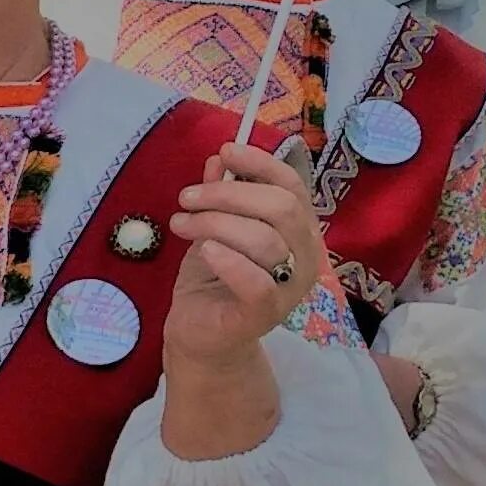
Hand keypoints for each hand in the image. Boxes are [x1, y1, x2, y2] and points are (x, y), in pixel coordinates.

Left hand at [163, 141, 325, 372]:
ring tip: (180, 224)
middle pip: (281, 208)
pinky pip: (257, 283)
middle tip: (187, 198)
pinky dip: (230, 261)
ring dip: (215, 223)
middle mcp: (305, 256)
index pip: (292, 186)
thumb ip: (222, 196)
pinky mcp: (265, 314)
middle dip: (228, 195)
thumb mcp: (214, 229)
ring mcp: (289, 287)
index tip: (225, 151)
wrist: (199, 334)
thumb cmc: (213, 280)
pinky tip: (205, 250)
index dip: (261, 164)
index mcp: (299, 230)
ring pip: (265, 240)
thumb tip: (219, 159)